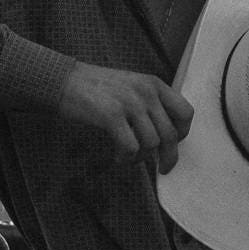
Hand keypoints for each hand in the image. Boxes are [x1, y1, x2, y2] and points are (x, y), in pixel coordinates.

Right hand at [60, 62, 192, 171]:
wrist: (62, 80)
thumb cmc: (96, 89)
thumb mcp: (131, 86)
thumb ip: (151, 104)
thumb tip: (167, 136)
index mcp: (154, 84)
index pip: (186, 112)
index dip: (183, 133)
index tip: (174, 144)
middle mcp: (146, 92)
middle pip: (171, 133)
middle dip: (169, 156)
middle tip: (163, 169)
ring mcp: (129, 103)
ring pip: (152, 143)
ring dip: (142, 158)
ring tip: (129, 158)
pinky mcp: (111, 115)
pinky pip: (131, 147)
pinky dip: (127, 158)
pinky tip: (118, 157)